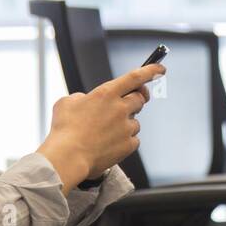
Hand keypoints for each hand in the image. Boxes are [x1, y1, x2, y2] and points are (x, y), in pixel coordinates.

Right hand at [37, 64, 164, 193]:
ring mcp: (126, 127)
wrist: (68, 157)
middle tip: (125, 106)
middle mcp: (120, 108)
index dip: (151, 71)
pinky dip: (124, 141)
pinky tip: (108, 145)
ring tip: (104, 134)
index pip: (135, 77)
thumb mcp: (67, 102)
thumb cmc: (64, 130)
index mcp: (106, 93)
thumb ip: (82, 97)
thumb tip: (87, 101)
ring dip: (125, 125)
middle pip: (140, 99)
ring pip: (135, 122)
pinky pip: (133, 140)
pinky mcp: (129, 145)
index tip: (160, 69)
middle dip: (135, 101)